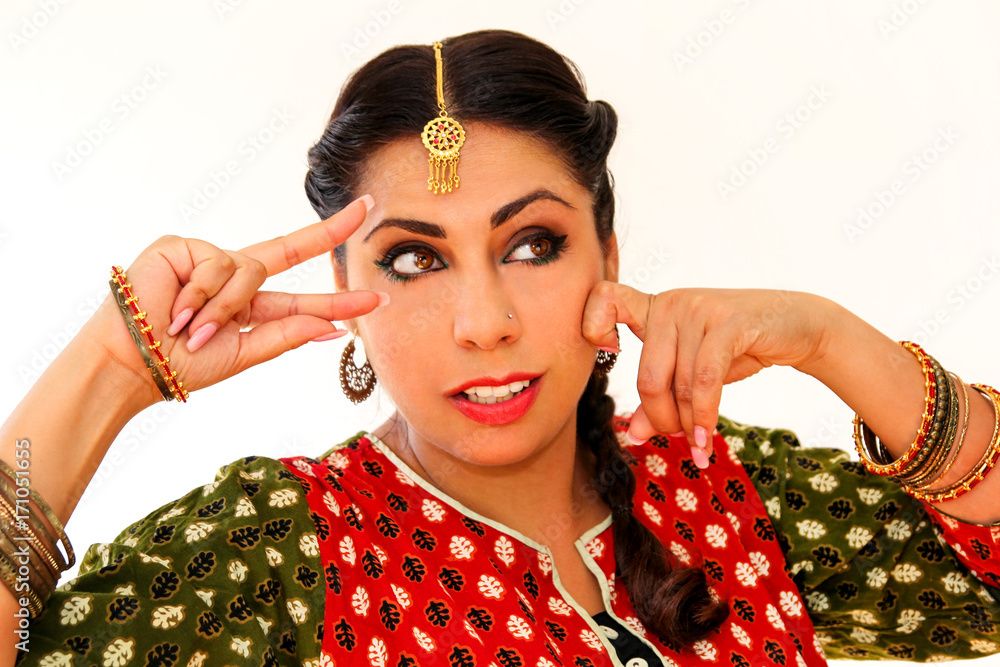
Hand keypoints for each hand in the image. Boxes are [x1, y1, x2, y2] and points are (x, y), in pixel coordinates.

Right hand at [81, 195, 386, 405]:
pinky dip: (201, 295)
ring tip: (194, 330)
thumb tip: (332, 327)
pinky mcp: (183, 246)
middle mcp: (232, 277)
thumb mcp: (244, 353)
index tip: (376, 296)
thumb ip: (286, 334)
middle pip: (290, 252)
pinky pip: (216, 265)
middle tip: (367, 210)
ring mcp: (208, 258)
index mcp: (248, 307)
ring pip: (250, 271)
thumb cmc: (181, 364)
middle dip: (330, 232)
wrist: (133, 364)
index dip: (337, 295)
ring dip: (225, 308)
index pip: (300, 295)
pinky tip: (179, 312)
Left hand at [582, 283, 830, 466]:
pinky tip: (705, 440)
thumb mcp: (693, 373)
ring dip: (687, 425)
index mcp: (654, 308)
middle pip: (648, 376)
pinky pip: (705, 379)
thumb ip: (661, 398)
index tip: (610, 350)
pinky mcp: (729, 322)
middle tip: (678, 439)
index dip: (593, 324)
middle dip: (661, 418)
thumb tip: (632, 435)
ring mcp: (699, 309)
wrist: (798, 325)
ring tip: (698, 446)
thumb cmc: (737, 349)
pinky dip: (704, 416)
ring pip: (678, 384)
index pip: (605, 298)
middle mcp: (672, 304)